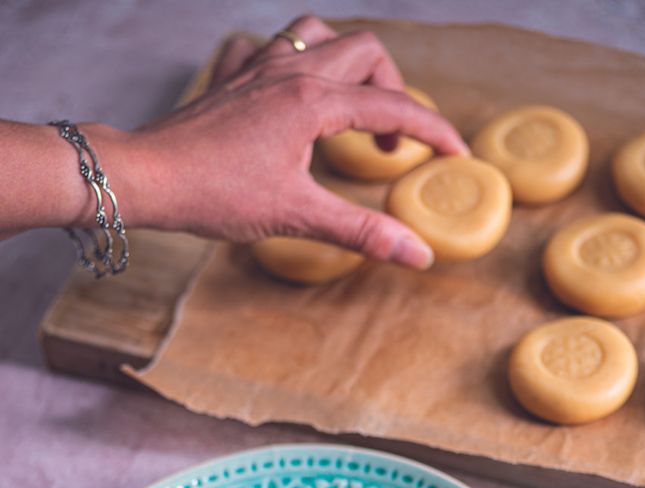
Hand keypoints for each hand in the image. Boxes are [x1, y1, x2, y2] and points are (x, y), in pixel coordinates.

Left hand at [87, 15, 467, 267]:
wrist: (147, 177)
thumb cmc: (214, 194)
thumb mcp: (297, 215)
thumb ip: (362, 231)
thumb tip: (416, 253)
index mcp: (312, 99)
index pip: (393, 104)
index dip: (432, 130)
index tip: (454, 152)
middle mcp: (290, 69)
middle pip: (367, 52)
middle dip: (392, 91)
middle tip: (388, 141)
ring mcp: (258, 65)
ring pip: (322, 34)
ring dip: (348, 62)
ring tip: (352, 105)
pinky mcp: (232, 77)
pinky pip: (272, 45)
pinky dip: (295, 59)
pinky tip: (292, 89)